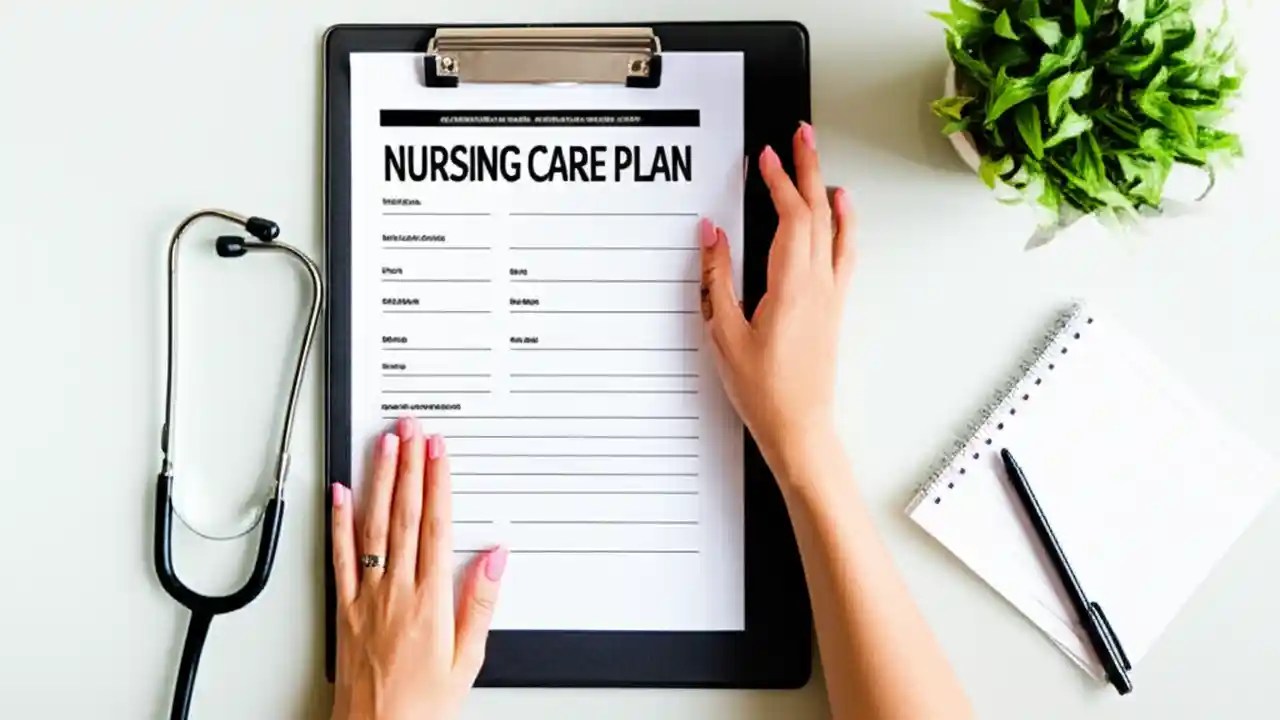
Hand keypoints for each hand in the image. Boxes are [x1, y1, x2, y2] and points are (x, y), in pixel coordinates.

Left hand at [330, 417, 507, 719]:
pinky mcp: (343, 611)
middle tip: (412, 432)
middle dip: (409, 468)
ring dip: (379, 482)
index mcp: (430, 602)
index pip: (435, 527)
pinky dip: (339, 523)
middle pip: (403, 517)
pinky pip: (339, 559)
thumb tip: (494, 558)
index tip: (439, 453)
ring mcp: (365, 599)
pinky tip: (341, 495)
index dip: (437, 484)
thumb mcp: (468, 658)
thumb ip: (480, 603)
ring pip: (372, 529)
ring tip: (383, 447)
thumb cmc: (423, 705)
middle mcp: (395, 592)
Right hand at [700, 122, 853, 474]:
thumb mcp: (724, 334)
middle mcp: (820, 285)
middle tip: (800, 136)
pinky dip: (844, 224)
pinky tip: (842, 214)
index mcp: (793, 287)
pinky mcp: (833, 307)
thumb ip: (717, 279)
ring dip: (826, 190)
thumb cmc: (764, 391)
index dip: (780, 181)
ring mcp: (831, 295)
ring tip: (820, 162)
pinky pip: (845, 252)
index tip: (767, 155)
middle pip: (819, 212)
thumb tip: (712, 236)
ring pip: (836, 229)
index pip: (791, 217)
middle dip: (808, 169)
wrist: (800, 428)